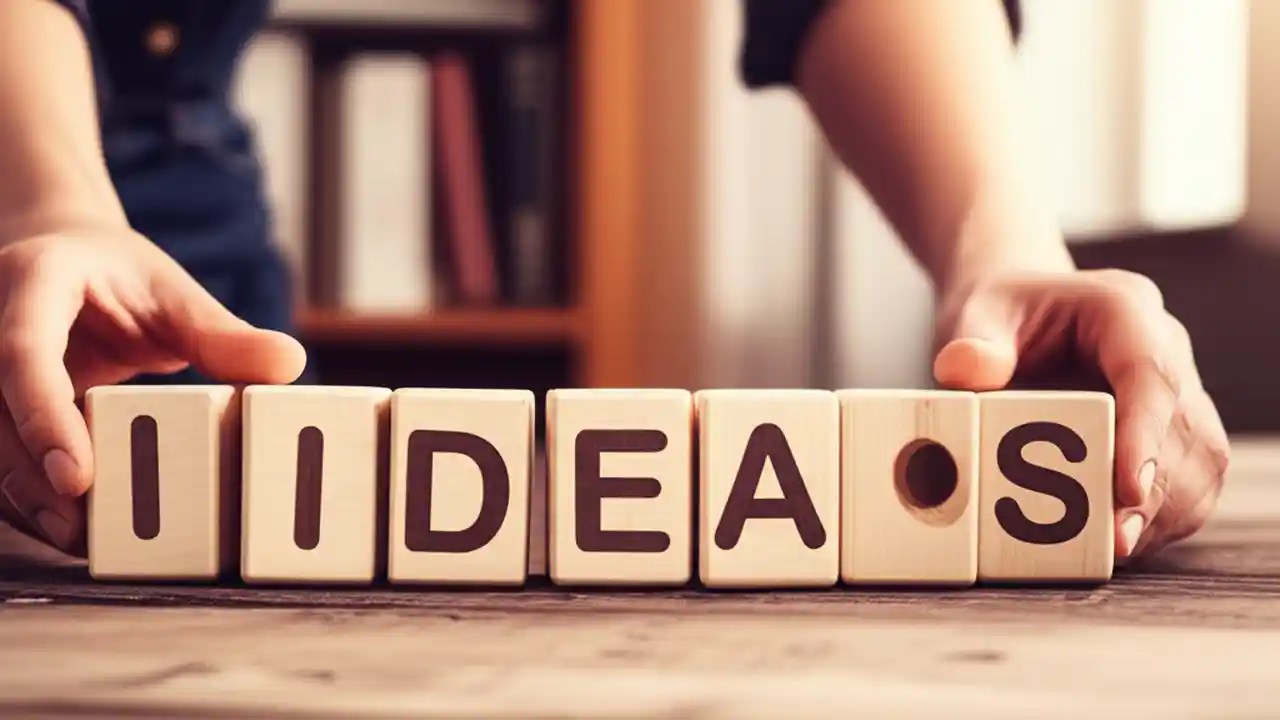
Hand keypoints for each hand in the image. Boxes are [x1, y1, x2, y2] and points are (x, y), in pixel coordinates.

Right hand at [0, 227, 305, 553]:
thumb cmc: (118, 274)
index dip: (45, 417)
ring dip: (26, 496)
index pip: (22, 352)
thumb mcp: (173, 293)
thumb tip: (290, 363)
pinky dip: (26, 494)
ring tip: (80, 542)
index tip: (78, 478)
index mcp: (33, 278)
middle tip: (83, 532)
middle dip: (33, 476)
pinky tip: (65, 528)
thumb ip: (223, 333)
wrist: (58, 256)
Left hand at [933, 269, 1229, 558]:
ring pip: (1200, 462)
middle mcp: (1165, 349)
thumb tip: (964, 371)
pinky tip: (1119, 541)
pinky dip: (1161, 519)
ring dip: (1164, 512)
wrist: (1016, 315)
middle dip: (1155, 491)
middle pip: (1183, 428)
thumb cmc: (1000, 313)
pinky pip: (1191, 483)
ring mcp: (1177, 392)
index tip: (1128, 491)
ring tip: (1115, 548)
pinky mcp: (1174, 432)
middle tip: (1115, 542)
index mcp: (1123, 309)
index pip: (1151, 374)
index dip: (1145, 436)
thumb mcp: (976, 314)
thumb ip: (972, 343)